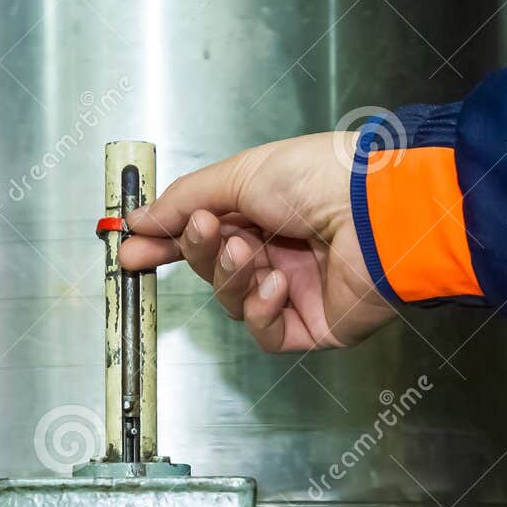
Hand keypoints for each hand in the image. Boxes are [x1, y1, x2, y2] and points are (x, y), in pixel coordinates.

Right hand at [118, 132, 395, 351]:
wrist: (375, 210)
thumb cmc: (319, 178)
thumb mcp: (239, 174)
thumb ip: (183, 200)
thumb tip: (140, 220)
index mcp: (266, 209)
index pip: (203, 234)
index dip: (165, 244)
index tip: (131, 251)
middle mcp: (282, 249)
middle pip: (214, 268)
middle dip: (200, 251)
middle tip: (202, 232)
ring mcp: (298, 289)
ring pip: (234, 299)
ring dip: (231, 275)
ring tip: (249, 251)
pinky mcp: (314, 325)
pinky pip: (266, 332)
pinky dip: (260, 309)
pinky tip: (276, 284)